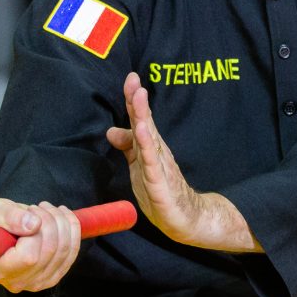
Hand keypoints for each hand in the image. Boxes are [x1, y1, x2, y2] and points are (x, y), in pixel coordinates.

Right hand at [0, 198, 80, 292]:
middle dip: (50, 221)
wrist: (3, 232)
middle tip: (38, 207)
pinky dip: (72, 230)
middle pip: (48, 252)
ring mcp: (37, 283)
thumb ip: (9, 216)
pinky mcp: (52, 278)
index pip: (28, 257)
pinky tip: (63, 216)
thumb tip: (33, 224)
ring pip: (63, 251)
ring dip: (61, 222)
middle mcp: (17, 282)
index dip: (36, 232)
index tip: (30, 212)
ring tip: (47, 209)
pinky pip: (72, 253)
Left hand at [105, 72, 212, 245]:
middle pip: (146, 124)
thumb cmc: (163, 190)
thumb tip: (110, 130)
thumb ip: (128, 146)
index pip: (141, 120)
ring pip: (150, 141)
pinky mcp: (161, 187)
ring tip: (140, 99)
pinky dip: (147, 149)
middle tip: (135, 80)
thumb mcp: (140, 165)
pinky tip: (142, 134)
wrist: (186, 218)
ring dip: (145, 119)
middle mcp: (157, 153)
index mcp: (150, 148)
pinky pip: (153, 166)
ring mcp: (161, 169)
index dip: (134, 100)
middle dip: (139, 103)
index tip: (131, 78)